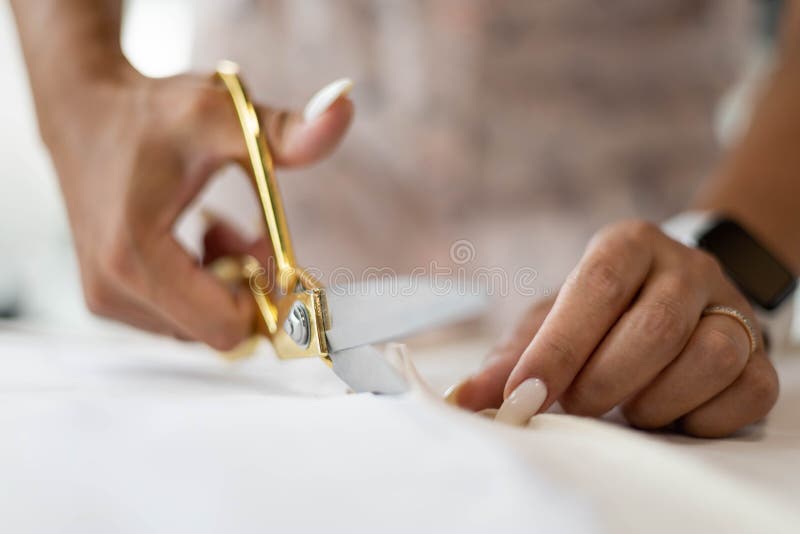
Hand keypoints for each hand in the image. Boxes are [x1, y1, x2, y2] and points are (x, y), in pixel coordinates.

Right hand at [45, 69, 352, 347]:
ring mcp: (105, 300)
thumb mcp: (223, 116)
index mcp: (135, 257)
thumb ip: (287, 129)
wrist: (84, 111)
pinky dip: (204, 287)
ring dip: (227, 285)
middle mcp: (111, 290)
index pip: (226, 328)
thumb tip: (345, 107)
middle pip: (216, 331)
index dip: (267, 297)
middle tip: (251, 233)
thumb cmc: (149, 114)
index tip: (273, 248)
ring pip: (200, 328)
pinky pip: (179, 319)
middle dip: (249, 287)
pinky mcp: (108, 299)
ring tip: (222, 229)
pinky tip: (201, 242)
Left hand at [452, 220, 778, 437]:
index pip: (596, 287)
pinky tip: (670, 414)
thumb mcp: (552, 320)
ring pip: (710, 355)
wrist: (674, 302)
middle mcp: (686, 267)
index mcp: (628, 245)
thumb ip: (512, 357)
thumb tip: (465, 398)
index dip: (560, 347)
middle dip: (605, 380)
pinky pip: (746, 392)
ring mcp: (731, 308)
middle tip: (576, 406)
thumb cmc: (599, 317)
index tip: (524, 394)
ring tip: (626, 408)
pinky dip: (701, 416)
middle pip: (656, 325)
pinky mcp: (761, 355)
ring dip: (656, 400)